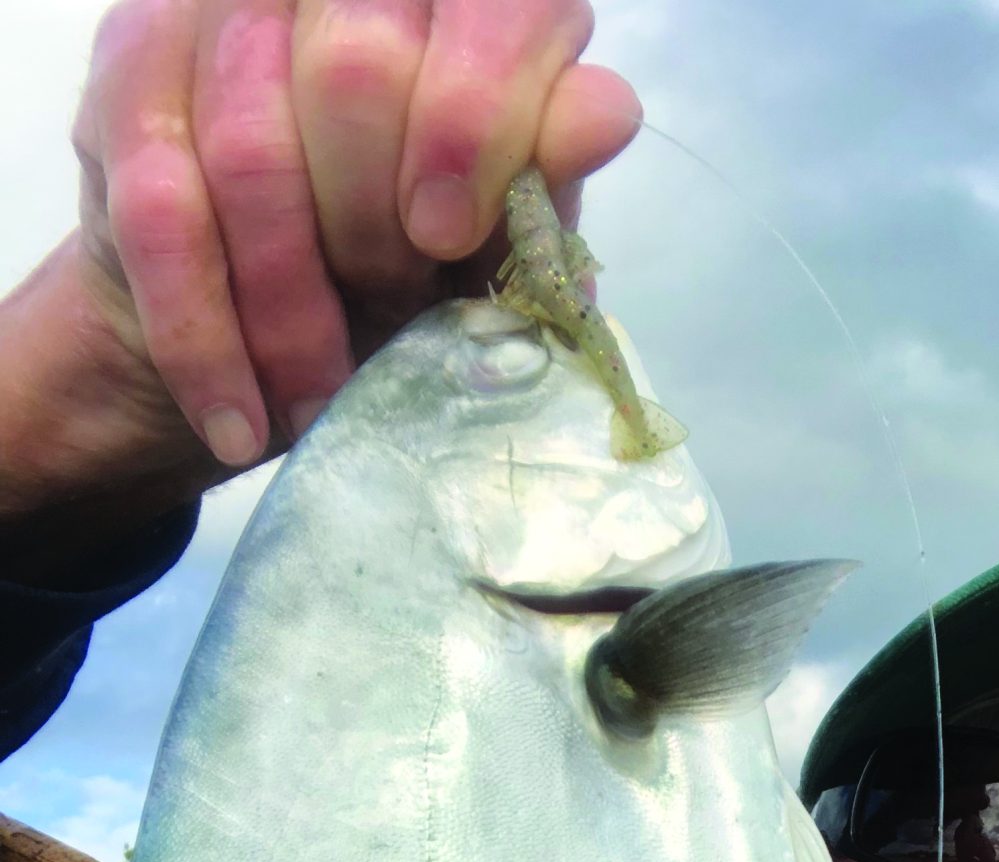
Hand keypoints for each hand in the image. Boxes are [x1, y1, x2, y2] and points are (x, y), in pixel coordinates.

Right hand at [0, 0, 638, 571]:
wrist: (261, 346)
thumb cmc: (409, 287)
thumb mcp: (497, 260)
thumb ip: (542, 190)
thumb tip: (601, 112)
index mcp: (468, 5)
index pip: (492, 3)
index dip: (473, 117)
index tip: (447, 237)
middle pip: (358, 67)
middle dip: (376, 228)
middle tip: (388, 310)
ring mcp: (224, 12)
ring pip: (251, 149)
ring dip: (291, 307)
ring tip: (319, 396)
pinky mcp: (133, 73)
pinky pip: (160, 213)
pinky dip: (209, 340)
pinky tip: (245, 418)